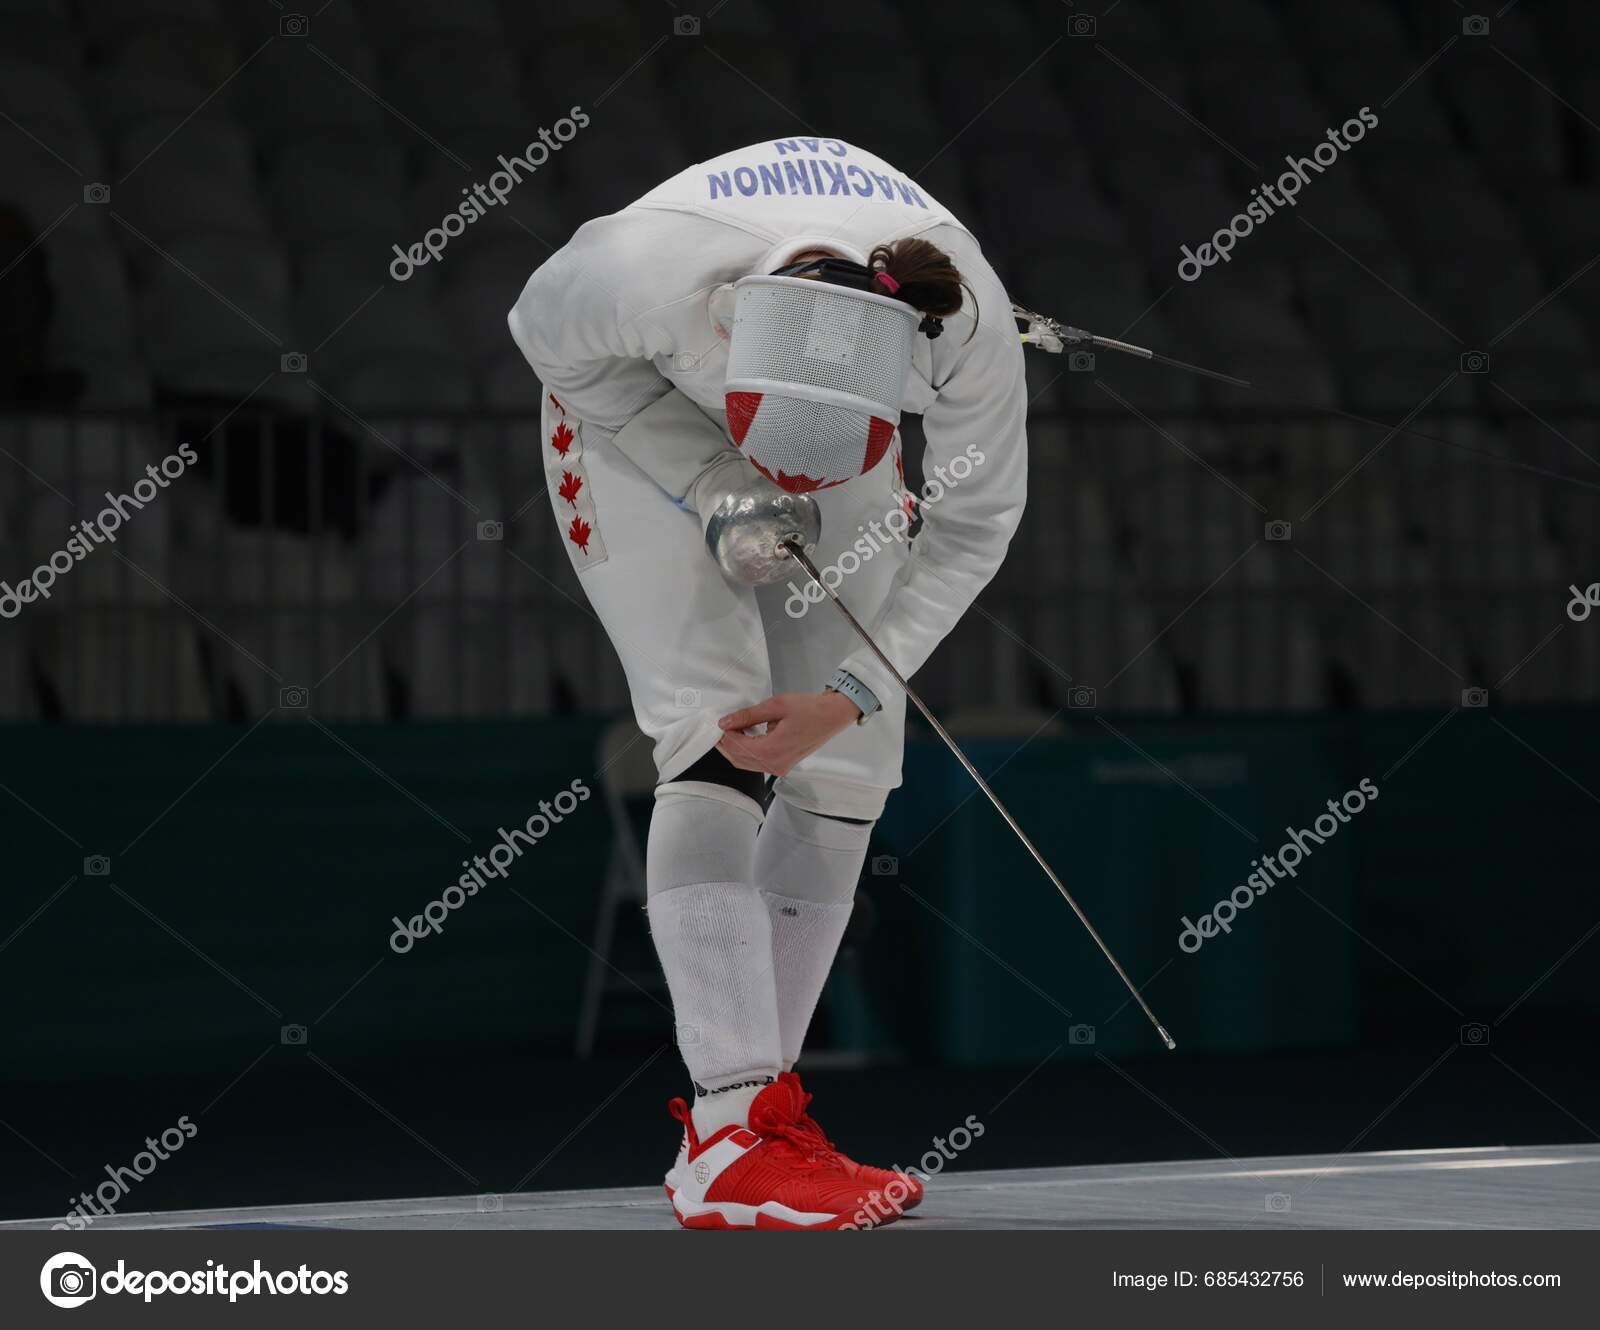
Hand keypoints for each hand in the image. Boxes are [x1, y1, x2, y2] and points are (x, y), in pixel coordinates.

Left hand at [716, 691, 859, 776]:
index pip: (736, 747)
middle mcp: (774, 765)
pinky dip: (746, 751)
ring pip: (745, 763)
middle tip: (721, 725)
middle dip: (726, 743)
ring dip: (735, 748)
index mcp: (772, 751)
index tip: (718, 720)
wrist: (833, 716)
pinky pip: (756, 762)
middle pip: (738, 759)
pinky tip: (745, 735)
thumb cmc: (808, 708)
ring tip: (732, 728)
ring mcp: (779, 768)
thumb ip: (747, 715)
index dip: (723, 735)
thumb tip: (724, 722)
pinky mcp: (782, 766)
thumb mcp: (776, 706)